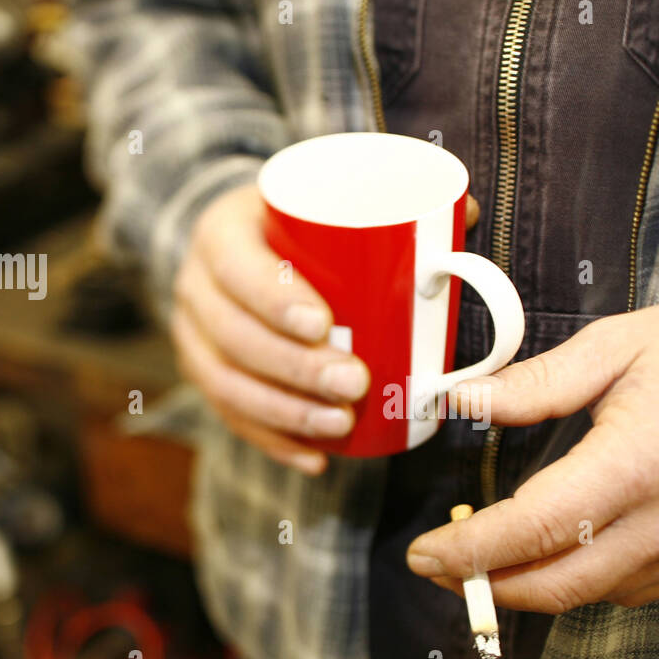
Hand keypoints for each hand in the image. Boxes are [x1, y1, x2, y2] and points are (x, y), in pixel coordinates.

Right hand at [172, 184, 479, 474]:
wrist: (244, 245)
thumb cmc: (299, 227)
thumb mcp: (328, 200)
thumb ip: (394, 203)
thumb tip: (465, 212)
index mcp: (223, 232)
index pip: (238, 268)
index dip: (275, 299)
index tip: (325, 324)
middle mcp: (196, 286)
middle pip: (234, 334)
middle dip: (295, 367)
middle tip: (354, 383)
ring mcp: (193, 337)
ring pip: (226, 384)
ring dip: (286, 413)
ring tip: (340, 425)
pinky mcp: (206, 376)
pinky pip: (231, 417)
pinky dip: (275, 441)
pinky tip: (314, 458)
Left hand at [405, 302, 658, 611]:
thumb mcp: (613, 346)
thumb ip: (533, 383)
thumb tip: (460, 400)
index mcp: (634, 465)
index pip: (534, 530)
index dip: (470, 551)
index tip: (422, 554)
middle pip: (555, 585)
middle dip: (483, 585)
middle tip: (439, 567)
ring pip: (588, 597)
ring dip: (528, 588)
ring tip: (486, 558)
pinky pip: (627, 591)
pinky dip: (580, 582)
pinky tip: (557, 553)